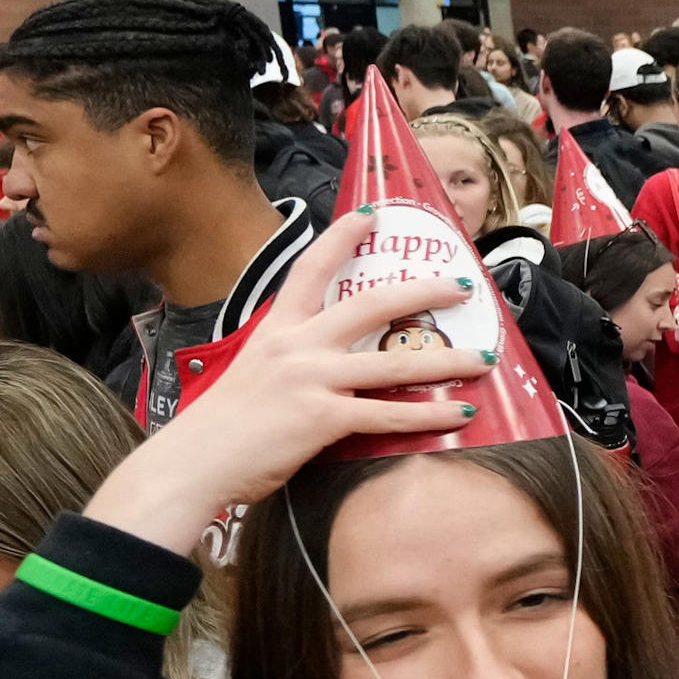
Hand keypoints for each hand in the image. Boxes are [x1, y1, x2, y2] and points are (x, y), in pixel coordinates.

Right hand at [79, 213, 490, 556]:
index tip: (373, 215)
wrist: (194, 463)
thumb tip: (323, 367)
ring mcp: (312, 378)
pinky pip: (389, 412)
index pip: (313, 268)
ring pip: (395, 360)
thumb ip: (289, 362)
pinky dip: (431, 413)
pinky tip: (461, 413)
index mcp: (277, 329)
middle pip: (371, 303)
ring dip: (447, 360)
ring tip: (483, 358)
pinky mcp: (323, 417)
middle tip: (463, 286)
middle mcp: (297, 344)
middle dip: (423, 291)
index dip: (344, 237)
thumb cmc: (221, 428)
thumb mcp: (252, 374)